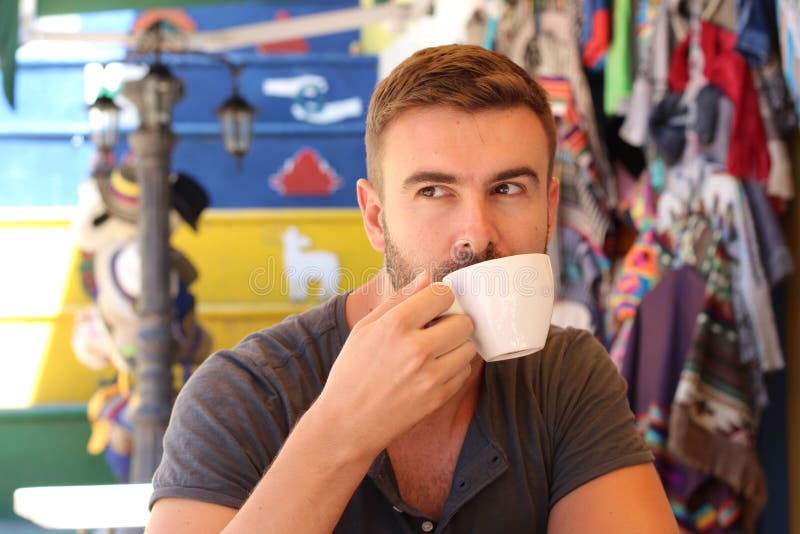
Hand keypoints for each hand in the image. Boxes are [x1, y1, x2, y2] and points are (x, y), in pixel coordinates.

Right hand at [317, 271, 475, 456]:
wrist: (348, 423)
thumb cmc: (352, 372)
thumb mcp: (365, 328)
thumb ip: (398, 299)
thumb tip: (427, 277)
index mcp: (395, 325)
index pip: (442, 295)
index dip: (440, 297)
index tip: (433, 306)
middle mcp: (416, 348)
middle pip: (463, 322)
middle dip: (452, 321)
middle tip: (437, 330)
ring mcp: (430, 375)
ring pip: (469, 347)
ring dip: (456, 346)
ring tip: (435, 351)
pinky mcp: (439, 397)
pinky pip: (464, 372)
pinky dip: (454, 369)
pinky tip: (433, 371)